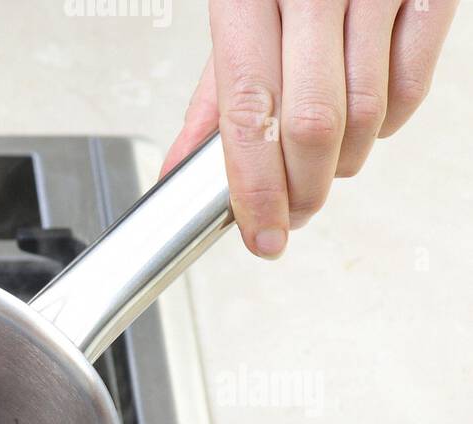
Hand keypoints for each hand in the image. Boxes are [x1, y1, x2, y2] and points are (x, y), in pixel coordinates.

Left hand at [163, 0, 457, 258]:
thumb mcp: (240, 11)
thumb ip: (213, 95)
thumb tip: (178, 170)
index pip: (249, 112)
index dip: (257, 188)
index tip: (262, 234)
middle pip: (312, 124)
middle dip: (303, 189)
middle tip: (294, 213)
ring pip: (367, 113)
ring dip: (344, 162)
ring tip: (326, 166)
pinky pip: (412, 85)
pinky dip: (390, 122)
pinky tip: (370, 120)